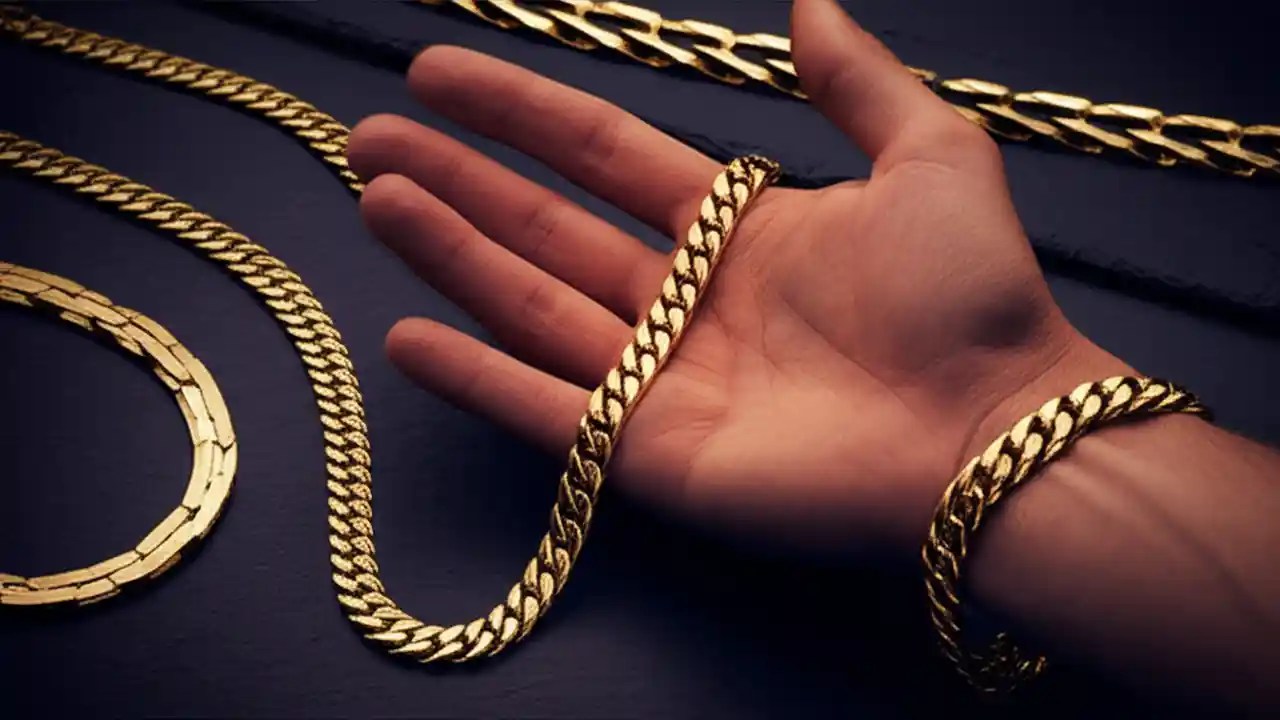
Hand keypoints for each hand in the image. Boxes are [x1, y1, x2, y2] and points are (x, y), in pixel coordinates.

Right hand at [348, 0, 1126, 556]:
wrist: (996, 435)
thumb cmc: (971, 297)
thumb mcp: (928, 155)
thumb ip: (859, 80)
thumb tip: (808, 2)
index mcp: (733, 230)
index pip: (600, 156)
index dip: (520, 113)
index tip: (440, 71)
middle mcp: (684, 301)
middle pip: (545, 228)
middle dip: (458, 181)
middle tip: (370, 138)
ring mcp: (661, 381)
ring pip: (532, 306)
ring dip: (450, 256)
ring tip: (377, 199)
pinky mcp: (652, 456)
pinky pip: (548, 412)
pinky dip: (476, 380)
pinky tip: (405, 337)